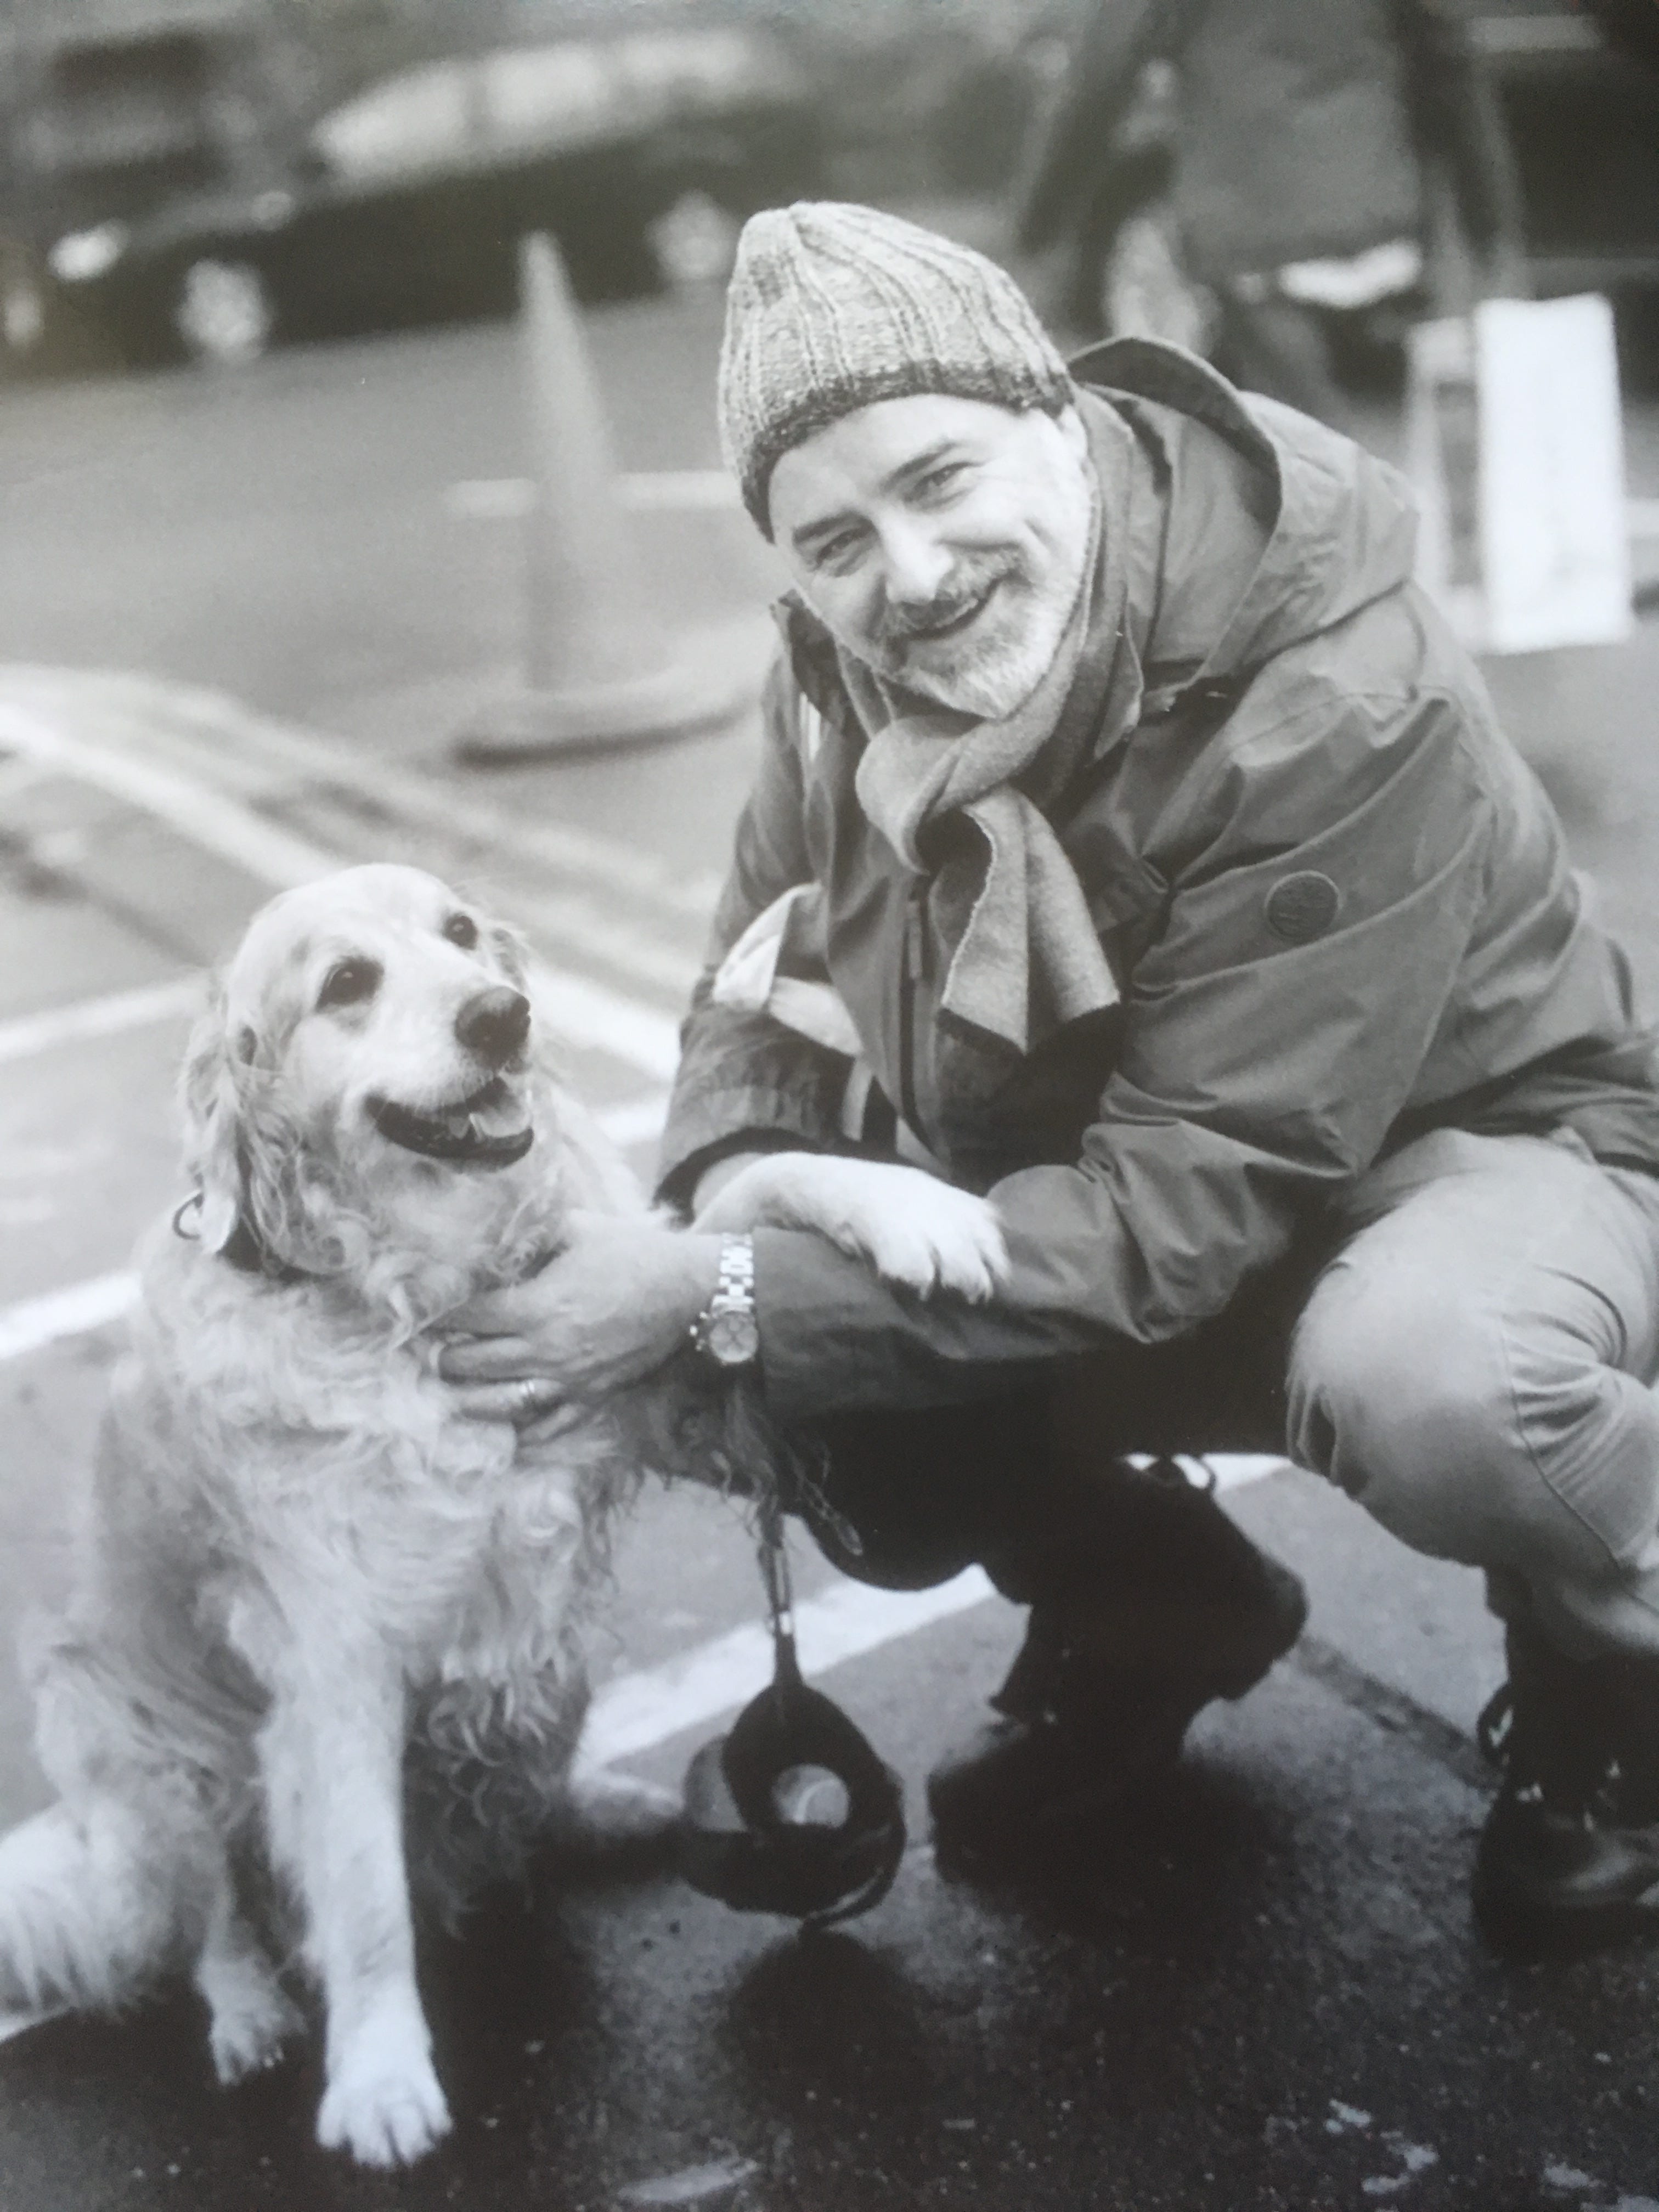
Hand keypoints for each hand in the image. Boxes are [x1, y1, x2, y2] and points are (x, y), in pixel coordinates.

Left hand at [439, 1212, 723, 1420]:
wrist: (688, 1288)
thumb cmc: (632, 1253)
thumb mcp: (577, 1229)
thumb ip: (533, 1235)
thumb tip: (497, 1234)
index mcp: (537, 1306)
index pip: (471, 1318)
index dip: (441, 1317)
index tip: (424, 1316)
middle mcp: (547, 1350)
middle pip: (477, 1364)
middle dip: (448, 1360)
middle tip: (433, 1356)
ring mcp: (570, 1379)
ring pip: (505, 1403)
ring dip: (471, 1402)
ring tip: (452, 1397)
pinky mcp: (594, 1395)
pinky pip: (554, 1425)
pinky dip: (529, 1436)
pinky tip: (510, 1440)